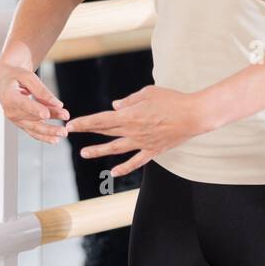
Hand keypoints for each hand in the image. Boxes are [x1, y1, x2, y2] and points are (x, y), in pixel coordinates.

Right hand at [0, 41, 68, 143]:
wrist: (5, 79)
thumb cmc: (16, 76)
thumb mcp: (28, 77)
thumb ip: (42, 91)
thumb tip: (58, 104)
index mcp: (9, 96)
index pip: (23, 104)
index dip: (35, 109)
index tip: (46, 115)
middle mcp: (10, 110)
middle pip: (32, 118)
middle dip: (49, 121)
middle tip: (64, 123)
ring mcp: (14, 118)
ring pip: (34, 126)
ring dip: (49, 130)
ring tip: (63, 133)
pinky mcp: (20, 122)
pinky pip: (32, 131)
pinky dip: (43, 136)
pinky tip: (54, 140)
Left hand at [65, 85, 215, 177]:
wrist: (194, 115)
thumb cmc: (172, 100)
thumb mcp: (148, 93)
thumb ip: (129, 101)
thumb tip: (115, 106)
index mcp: (130, 116)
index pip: (101, 119)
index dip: (84, 122)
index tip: (71, 124)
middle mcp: (133, 131)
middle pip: (105, 131)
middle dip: (87, 131)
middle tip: (70, 133)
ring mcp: (142, 143)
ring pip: (116, 149)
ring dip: (99, 151)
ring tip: (85, 153)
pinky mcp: (153, 150)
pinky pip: (136, 161)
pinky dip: (124, 168)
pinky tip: (114, 172)